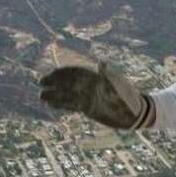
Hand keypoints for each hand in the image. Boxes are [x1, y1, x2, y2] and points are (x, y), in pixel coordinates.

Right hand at [38, 62, 153, 129]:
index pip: (75, 73)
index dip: (62, 73)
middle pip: (68, 83)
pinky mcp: (88, 108)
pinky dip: (62, 104)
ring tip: (41, 97)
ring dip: (55, 95)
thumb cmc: (129, 96)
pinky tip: (52, 105)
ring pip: (68, 94)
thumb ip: (109, 74)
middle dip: (54, 83)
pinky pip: (72, 105)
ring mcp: (88, 97)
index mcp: (95, 77)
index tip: (50, 75)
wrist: (135, 113)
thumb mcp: (119, 84)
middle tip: (41, 84)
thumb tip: (102, 63)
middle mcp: (90, 86)